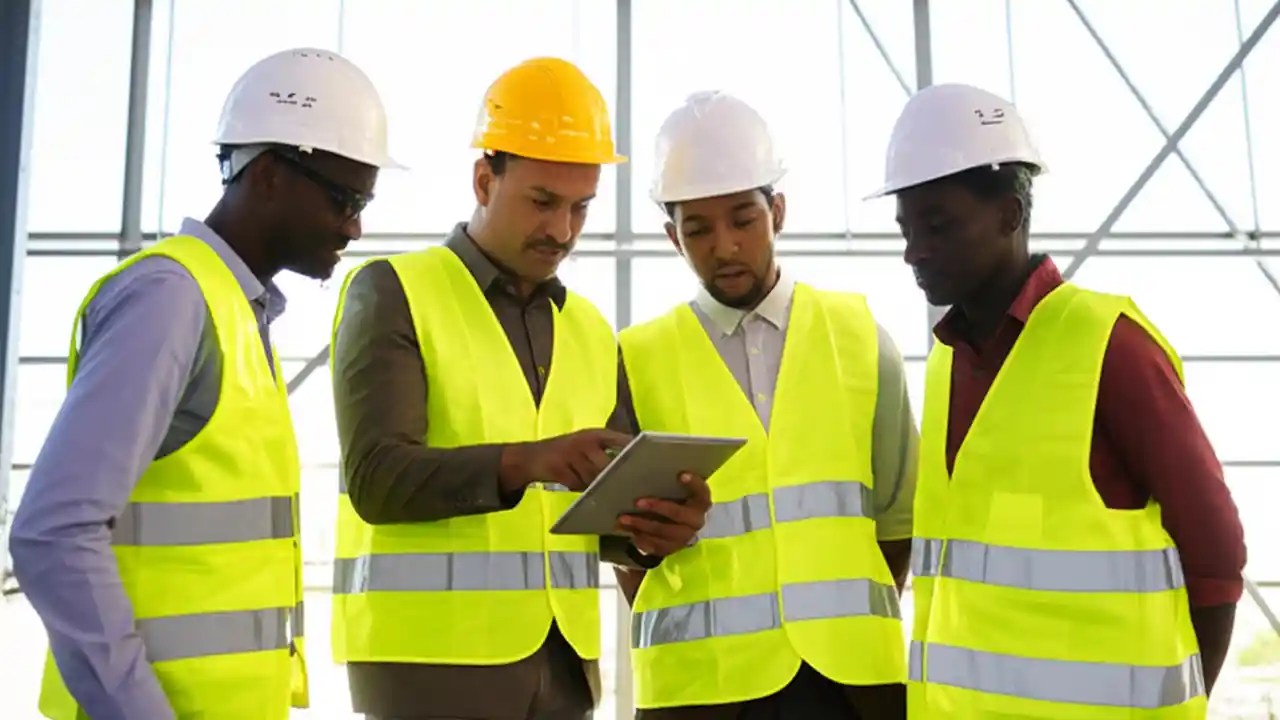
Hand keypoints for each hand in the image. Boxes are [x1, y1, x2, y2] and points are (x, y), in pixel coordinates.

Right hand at [499, 428, 630, 492]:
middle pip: (608, 465)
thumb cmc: (567, 453)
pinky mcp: (559, 469)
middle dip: (616, 477)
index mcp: (596, 434)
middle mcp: (585, 441)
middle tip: (629, 488)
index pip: (622, 441)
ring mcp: (571, 454)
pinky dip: (580, 489)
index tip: (650, 463)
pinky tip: (580, 488)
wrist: (530, 457)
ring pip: (593, 478)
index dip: (636, 451)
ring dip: (597, 486)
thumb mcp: (586, 445)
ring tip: (604, 492)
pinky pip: (577, 485)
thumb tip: (632, 469)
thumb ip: (606, 453)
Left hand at [617, 472, 712, 556]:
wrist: (676, 526)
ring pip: (663, 532)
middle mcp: (696, 520)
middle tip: (637, 502)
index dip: (693, 483)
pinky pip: (656, 546)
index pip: (702, 491)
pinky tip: (628, 531)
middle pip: (679, 514)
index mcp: (701, 501)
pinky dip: (641, 539)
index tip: (680, 474)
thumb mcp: (673, 489)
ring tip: (623, 518)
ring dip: (641, 524)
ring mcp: (685, 537)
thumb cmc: (673, 498)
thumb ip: (667, 480)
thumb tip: (645, 462)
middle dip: (658, 507)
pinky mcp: (673, 548)